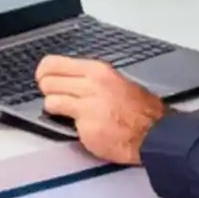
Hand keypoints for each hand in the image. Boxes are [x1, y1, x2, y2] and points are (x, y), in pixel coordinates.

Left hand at [35, 55, 167, 164]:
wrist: (156, 134)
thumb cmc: (142, 111)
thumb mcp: (117, 81)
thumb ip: (91, 79)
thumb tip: (70, 78)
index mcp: (97, 71)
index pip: (54, 63)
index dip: (44, 71)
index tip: (42, 76)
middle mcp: (90, 85)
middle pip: (47, 81)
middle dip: (48, 90)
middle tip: (54, 95)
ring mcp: (87, 107)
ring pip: (50, 101)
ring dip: (55, 108)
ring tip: (68, 112)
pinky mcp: (86, 127)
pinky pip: (66, 123)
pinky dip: (70, 125)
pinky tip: (84, 126)